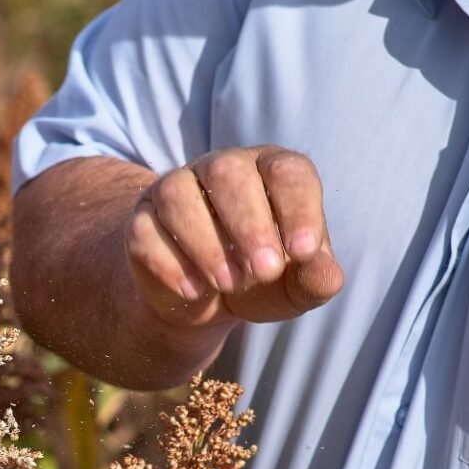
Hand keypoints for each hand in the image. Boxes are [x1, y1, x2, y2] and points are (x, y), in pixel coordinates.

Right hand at [124, 146, 344, 327]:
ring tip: (228, 285)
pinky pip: (144, 231)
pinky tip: (194, 291)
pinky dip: (169, 263)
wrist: (204, 300)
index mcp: (270, 171)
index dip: (298, 208)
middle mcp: (222, 168)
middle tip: (265, 271)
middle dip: (250, 224)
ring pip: (178, 195)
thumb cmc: (260, 279)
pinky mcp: (141, 221)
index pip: (287, 171)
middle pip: (229, 173)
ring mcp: (175, 189)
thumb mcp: (295, 286)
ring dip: (205, 243)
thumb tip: (327, 275)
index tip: (304, 252)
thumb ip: (316, 278)